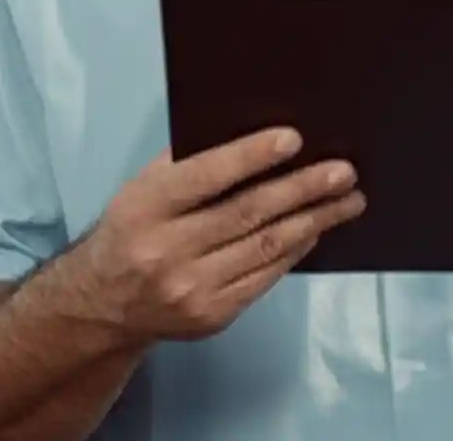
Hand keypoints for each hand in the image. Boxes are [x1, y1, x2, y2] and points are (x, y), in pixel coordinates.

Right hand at [72, 127, 364, 341]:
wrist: (103, 303)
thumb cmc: (134, 229)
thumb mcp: (144, 188)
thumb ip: (189, 164)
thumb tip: (257, 137)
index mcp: (145, 207)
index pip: (204, 176)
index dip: (250, 156)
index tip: (294, 139)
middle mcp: (165, 250)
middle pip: (247, 213)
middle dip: (302, 189)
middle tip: (343, 172)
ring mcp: (190, 288)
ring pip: (265, 247)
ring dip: (314, 220)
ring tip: (349, 200)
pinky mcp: (212, 316)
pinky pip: (265, 277)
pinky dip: (296, 249)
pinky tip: (317, 229)